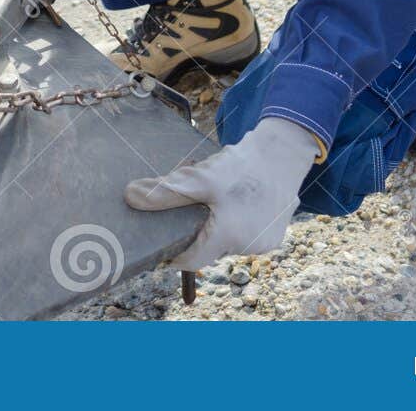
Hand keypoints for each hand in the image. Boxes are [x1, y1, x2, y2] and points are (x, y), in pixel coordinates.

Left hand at [124, 116, 319, 269]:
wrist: (285, 153)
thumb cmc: (243, 166)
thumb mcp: (199, 178)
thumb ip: (165, 193)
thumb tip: (130, 197)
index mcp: (228, 237)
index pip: (191, 261)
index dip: (174, 252)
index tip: (165, 239)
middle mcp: (248, 247)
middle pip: (209, 248)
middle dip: (197, 229)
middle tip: (194, 204)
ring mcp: (265, 243)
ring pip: (227, 240)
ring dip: (217, 225)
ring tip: (217, 198)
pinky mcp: (275, 234)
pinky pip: (245, 234)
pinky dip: (236, 222)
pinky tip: (235, 200)